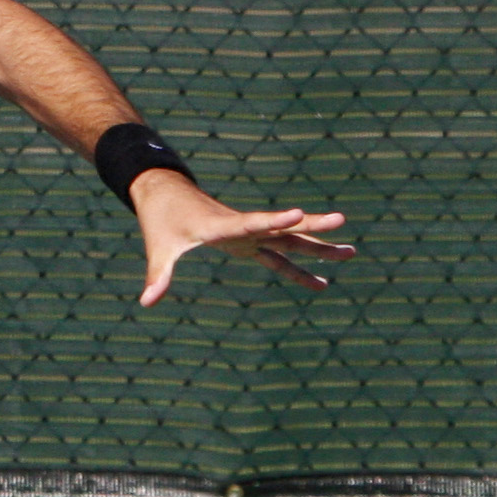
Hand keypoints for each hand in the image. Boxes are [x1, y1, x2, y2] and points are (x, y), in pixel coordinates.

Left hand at [132, 168, 353, 307]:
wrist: (166, 194)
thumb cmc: (161, 221)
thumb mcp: (159, 248)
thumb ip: (158, 276)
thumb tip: (146, 302)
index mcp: (220, 225)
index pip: (250, 223)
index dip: (272, 220)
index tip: (297, 213)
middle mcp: (241, 226)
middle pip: (281, 227)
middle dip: (312, 226)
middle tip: (342, 222)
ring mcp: (248, 233)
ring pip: (289, 239)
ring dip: (317, 246)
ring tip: (350, 253)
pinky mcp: (248, 240)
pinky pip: (278, 255)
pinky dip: (298, 268)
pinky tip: (320, 282)